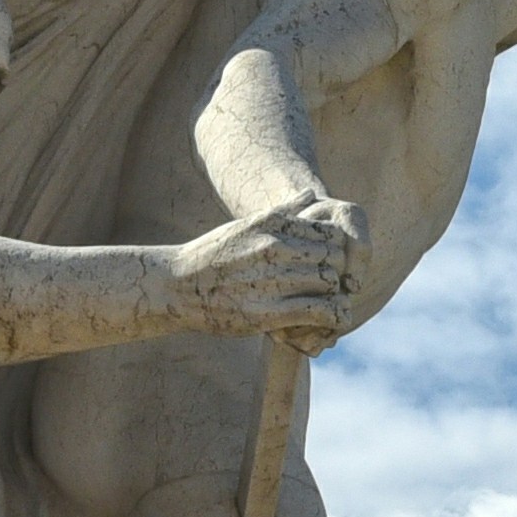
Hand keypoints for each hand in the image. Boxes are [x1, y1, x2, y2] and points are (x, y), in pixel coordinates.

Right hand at [166, 202, 357, 339]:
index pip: (330, 232)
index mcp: (273, 227)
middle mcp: (275, 249)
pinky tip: (328, 322)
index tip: (332, 264)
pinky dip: (332, 317)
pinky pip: (319, 311)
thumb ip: (283, 213)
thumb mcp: (246, 225)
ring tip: (332, 306)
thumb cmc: (212, 255)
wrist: (177, 286)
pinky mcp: (269, 312)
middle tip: (336, 288)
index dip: (339, 249)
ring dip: (336, 297)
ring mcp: (273, 280)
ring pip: (330, 283)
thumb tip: (312, 194)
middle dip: (340, 273)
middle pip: (333, 257)